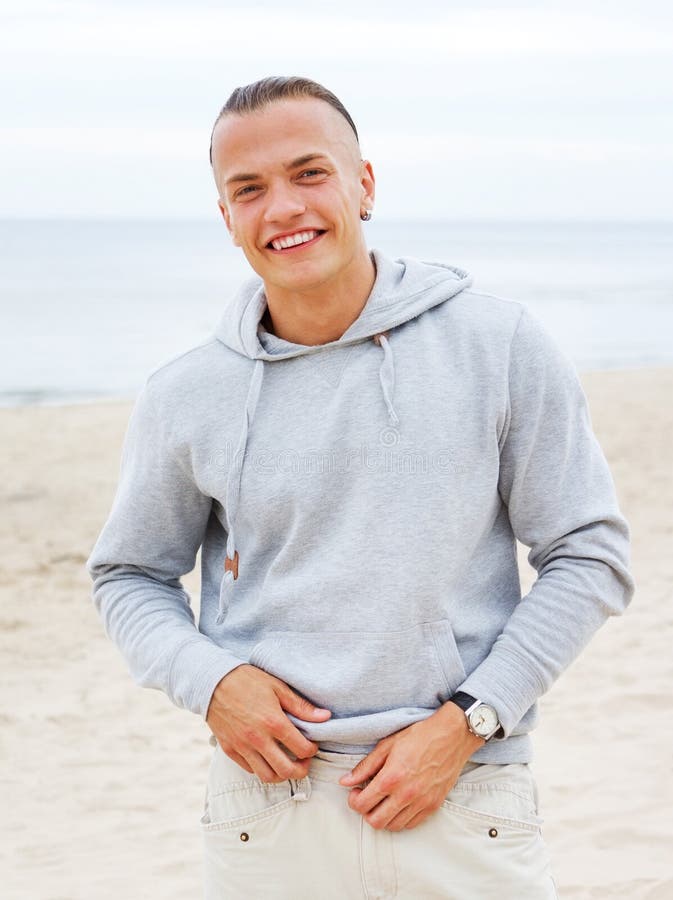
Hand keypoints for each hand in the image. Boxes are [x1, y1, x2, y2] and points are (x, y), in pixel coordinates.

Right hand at [206, 664, 330, 783]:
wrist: (213, 682)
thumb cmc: (247, 681)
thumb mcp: (277, 687)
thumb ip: (301, 706)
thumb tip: (325, 717)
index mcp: (273, 722)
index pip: (302, 749)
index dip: (312, 750)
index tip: (312, 745)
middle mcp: (258, 739)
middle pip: (286, 771)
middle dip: (301, 770)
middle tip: (304, 761)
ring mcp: (242, 747)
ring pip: (267, 776)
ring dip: (282, 775)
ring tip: (287, 763)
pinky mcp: (230, 750)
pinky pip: (249, 769)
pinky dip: (262, 769)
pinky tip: (268, 757)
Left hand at [338, 702, 483, 830]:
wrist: (452, 736)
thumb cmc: (419, 736)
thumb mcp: (387, 745)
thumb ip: (365, 766)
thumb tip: (345, 781)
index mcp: (391, 777)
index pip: (362, 804)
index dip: (353, 800)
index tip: (355, 791)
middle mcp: (406, 794)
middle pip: (375, 821)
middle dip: (365, 811)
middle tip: (367, 797)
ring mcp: (421, 803)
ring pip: (393, 826)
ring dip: (383, 816)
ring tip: (383, 800)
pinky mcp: (433, 806)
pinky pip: (411, 824)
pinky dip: (400, 818)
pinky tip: (398, 803)